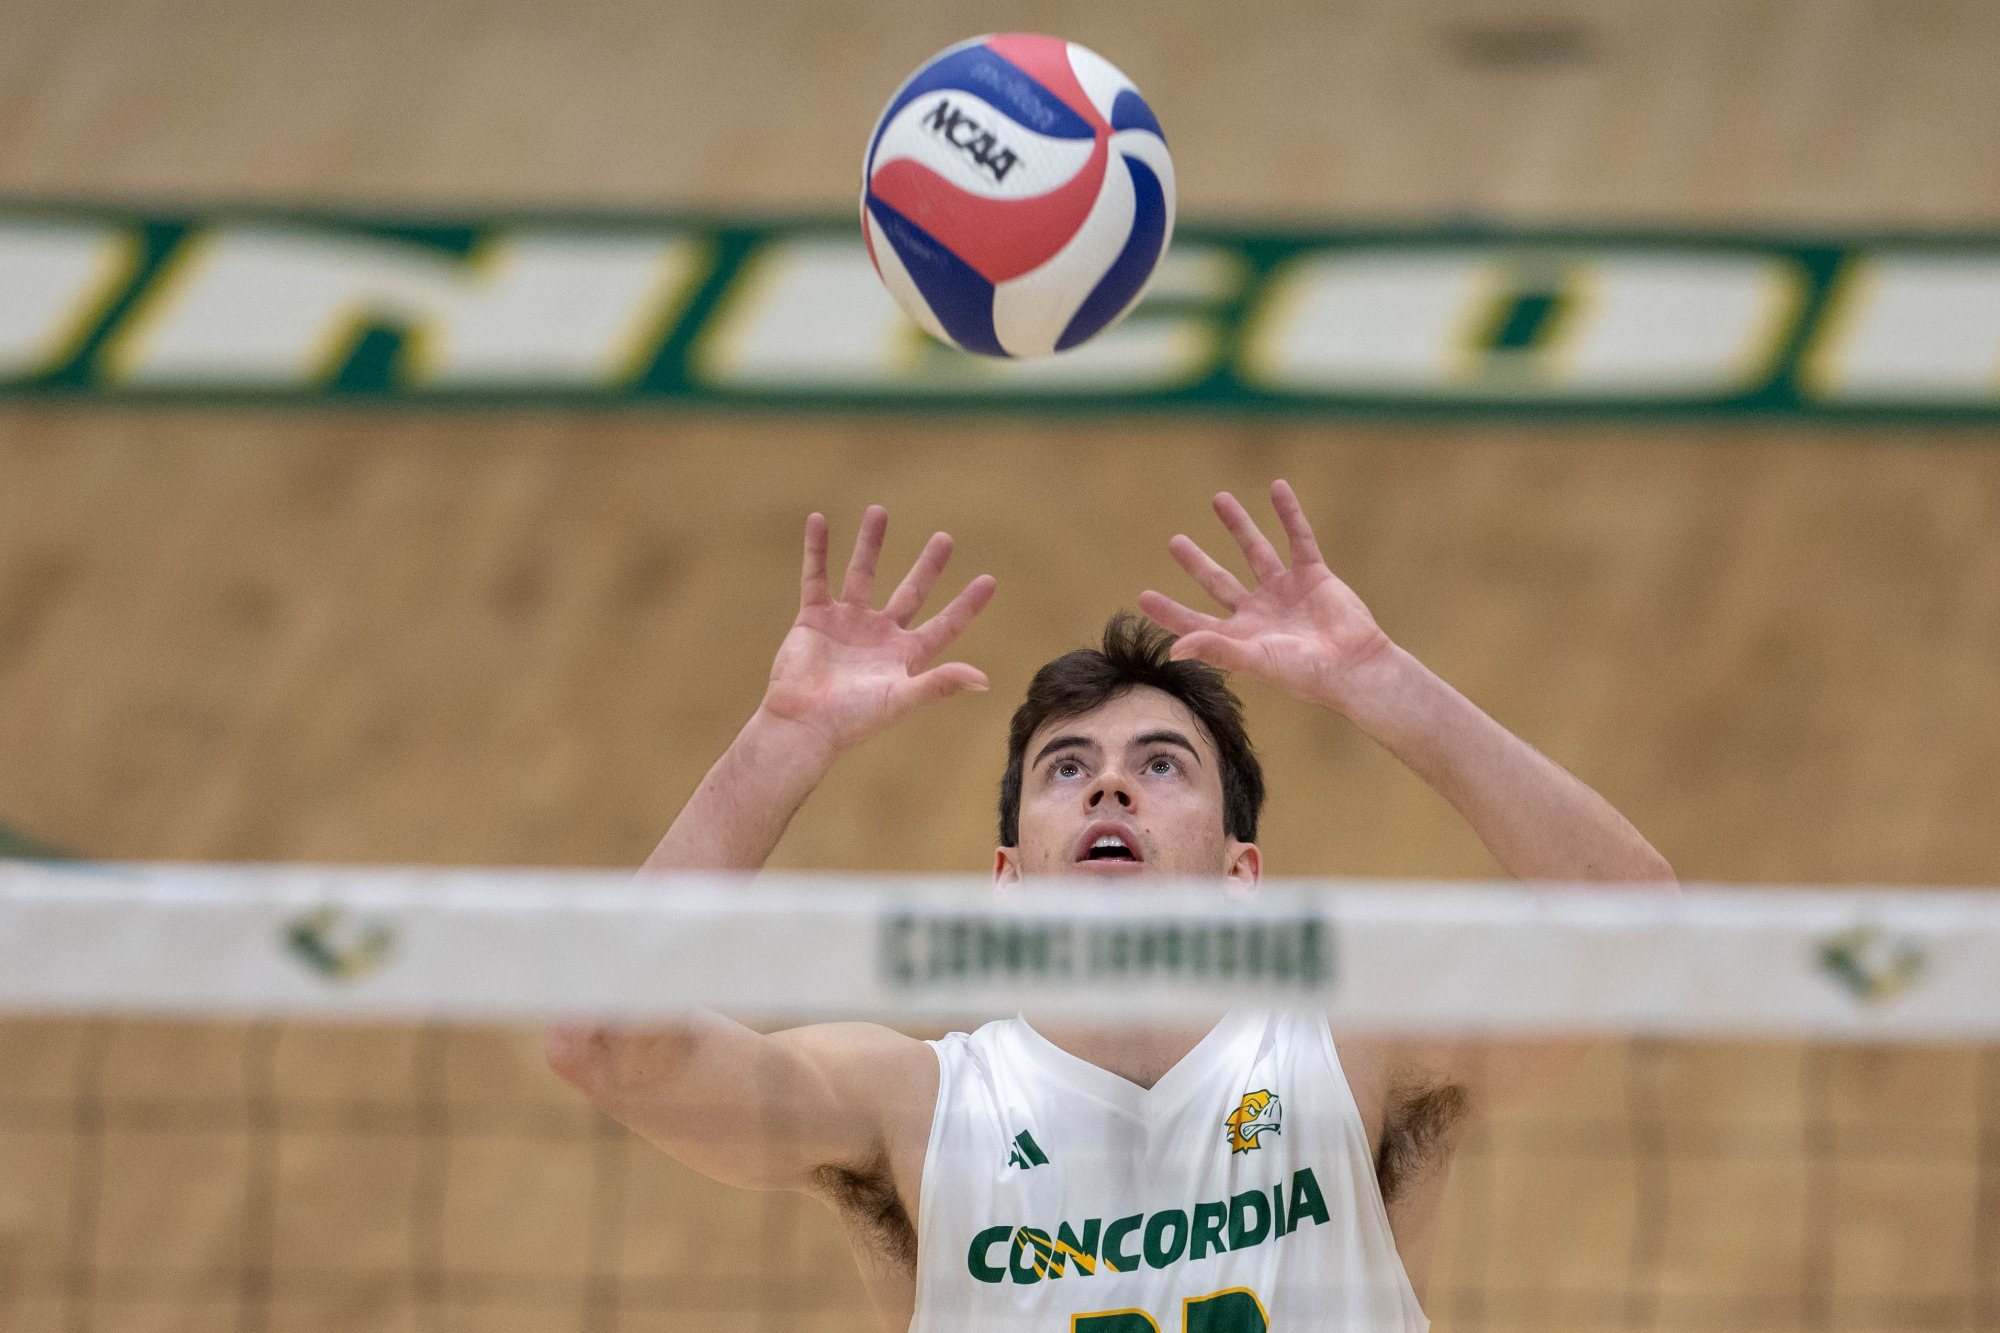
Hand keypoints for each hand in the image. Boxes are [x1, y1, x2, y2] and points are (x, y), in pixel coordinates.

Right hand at [758, 506, 995, 755]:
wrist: (803, 724)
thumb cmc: (853, 720)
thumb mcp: (901, 700)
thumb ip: (940, 684)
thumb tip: (984, 680)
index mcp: (905, 656)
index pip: (945, 625)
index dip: (967, 604)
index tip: (989, 580)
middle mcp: (880, 635)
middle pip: (911, 592)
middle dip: (928, 566)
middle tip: (945, 538)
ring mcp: (847, 623)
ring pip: (862, 574)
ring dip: (870, 543)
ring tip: (879, 510)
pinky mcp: (814, 618)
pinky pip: (816, 576)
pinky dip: (816, 549)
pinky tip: (818, 520)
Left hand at [1138, 481, 1392, 714]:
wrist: (1356, 666)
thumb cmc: (1305, 673)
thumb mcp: (1255, 661)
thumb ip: (1215, 650)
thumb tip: (1173, 650)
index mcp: (1241, 636)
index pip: (1196, 621)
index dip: (1170, 611)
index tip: (1144, 596)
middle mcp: (1259, 612)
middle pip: (1219, 581)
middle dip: (1198, 563)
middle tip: (1175, 542)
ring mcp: (1286, 591)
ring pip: (1256, 551)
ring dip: (1239, 525)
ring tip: (1219, 498)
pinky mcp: (1314, 574)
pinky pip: (1299, 537)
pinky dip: (1289, 513)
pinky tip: (1278, 487)